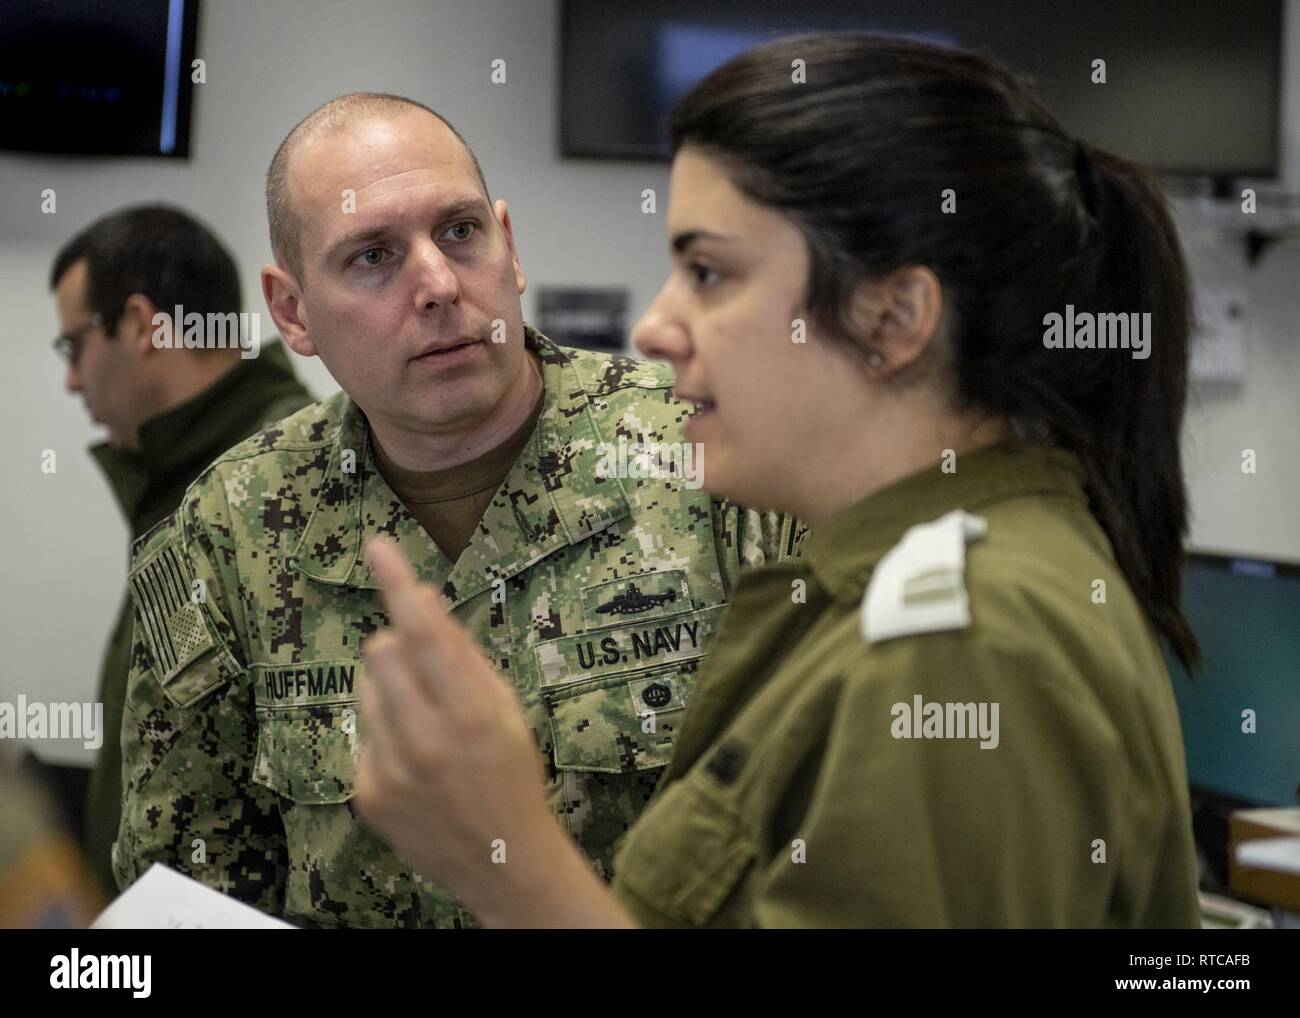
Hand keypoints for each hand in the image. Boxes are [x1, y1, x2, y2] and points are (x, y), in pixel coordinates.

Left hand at [353, 536, 632, 926]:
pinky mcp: (366, 793)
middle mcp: (424, 740)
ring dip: (390, 690)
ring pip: (366, 690)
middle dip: (400, 647)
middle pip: (381, 652)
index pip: (423, 632)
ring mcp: (389, 770)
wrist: (500, 861)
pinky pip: (362, 734)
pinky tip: (414, 761)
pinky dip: (384, 734)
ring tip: (424, 722)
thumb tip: (422, 599)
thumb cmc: (512, 774)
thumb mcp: (506, 708)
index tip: (376, 545)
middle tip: (428, 673)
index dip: (397, 584)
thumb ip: (461, 654)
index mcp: (470, 713)